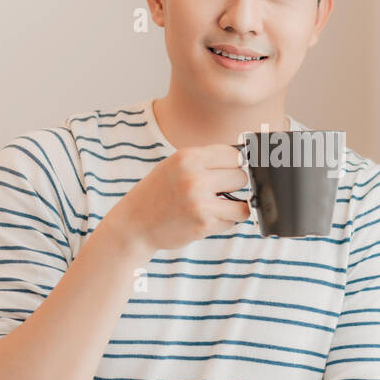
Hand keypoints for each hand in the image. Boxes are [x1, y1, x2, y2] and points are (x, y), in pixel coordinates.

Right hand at [104, 144, 250, 254]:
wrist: (134, 224)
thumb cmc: (158, 193)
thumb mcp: (175, 166)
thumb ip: (205, 161)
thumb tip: (244, 159)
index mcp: (187, 157)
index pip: (234, 155)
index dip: (234, 164)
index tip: (229, 171)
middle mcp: (194, 177)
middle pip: (241, 177)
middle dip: (233, 185)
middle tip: (217, 191)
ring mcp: (200, 202)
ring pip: (243, 204)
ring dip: (234, 207)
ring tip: (217, 206)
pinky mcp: (203, 224)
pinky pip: (232, 221)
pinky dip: (224, 222)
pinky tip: (206, 218)